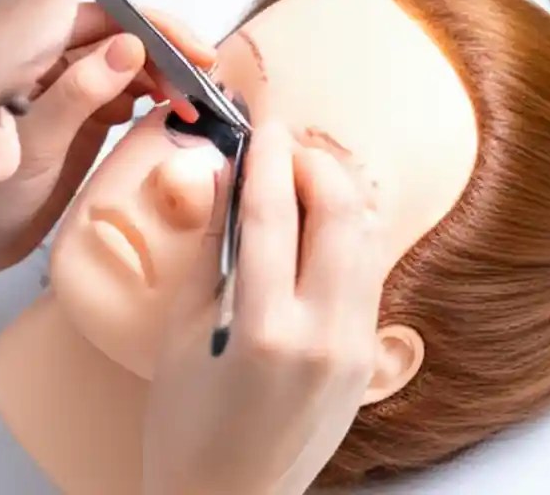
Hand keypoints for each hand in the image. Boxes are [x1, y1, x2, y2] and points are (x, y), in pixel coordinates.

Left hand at [0, 3, 214, 287]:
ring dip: (165, 79)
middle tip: (203, 84)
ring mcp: (74, 92)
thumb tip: (129, 46)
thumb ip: (78, 93)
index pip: (102, 18)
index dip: (152, 27)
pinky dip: (154, 103)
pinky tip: (171, 116)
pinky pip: (128, 99)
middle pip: (122, 39)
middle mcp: (55, 62)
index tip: (192, 51)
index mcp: (33, 51)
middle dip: (166, 54)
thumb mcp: (36, 142)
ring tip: (192, 104)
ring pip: (130, 68)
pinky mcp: (87, 123)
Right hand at [141, 123, 387, 494]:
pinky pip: (366, 274)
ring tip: (299, 180)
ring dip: (336, 196)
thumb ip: (212, 251)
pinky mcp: (367, 359)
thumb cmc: (186, 427)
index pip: (273, 215)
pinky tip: (315, 229)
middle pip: (341, 213)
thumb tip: (228, 181)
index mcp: (264, 330)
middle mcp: (322, 335)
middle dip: (314, 163)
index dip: (266, 157)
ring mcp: (354, 348)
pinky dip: (344, 237)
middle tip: (283, 147)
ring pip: (365, 238)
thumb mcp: (182, 332)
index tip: (261, 123)